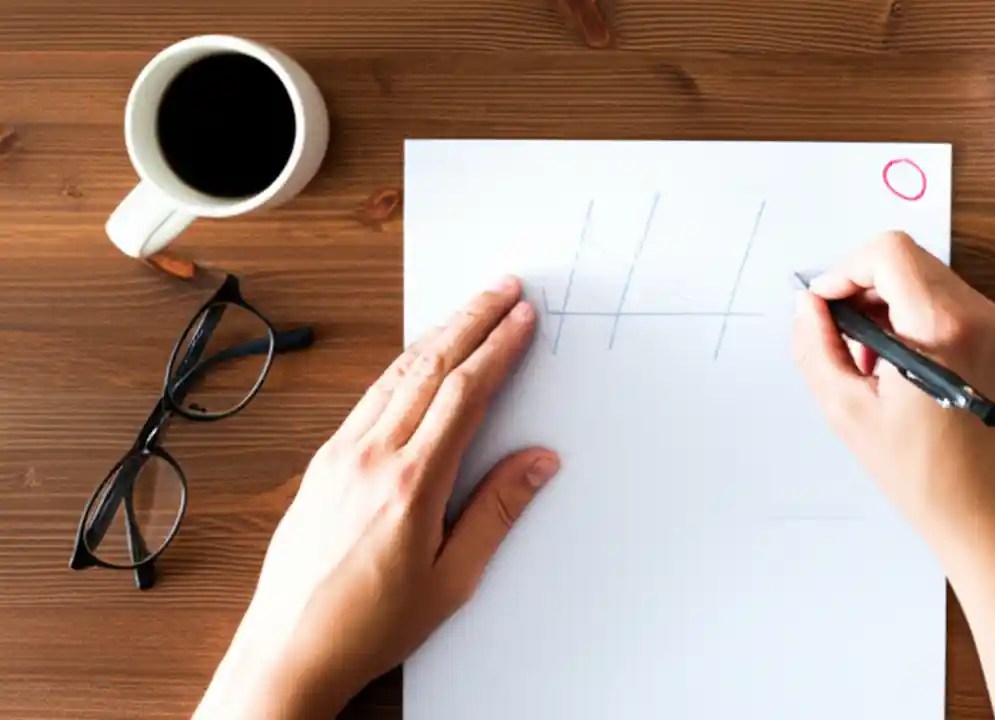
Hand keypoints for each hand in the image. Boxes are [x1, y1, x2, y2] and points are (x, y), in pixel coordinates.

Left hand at [196, 277, 558, 718]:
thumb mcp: (452, 578)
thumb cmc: (370, 624)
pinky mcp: (322, 463)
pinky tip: (417, 358)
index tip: (522, 319)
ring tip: (469, 309)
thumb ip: (496, 511)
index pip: (465, 393)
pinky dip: (402, 366)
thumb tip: (537, 463)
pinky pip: (368, 397)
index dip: (499, 349)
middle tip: (503, 289)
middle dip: (472, 320)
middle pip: (430, 367)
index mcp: (411, 484)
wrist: (290, 649)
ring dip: (437, 334)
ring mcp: (340, 455)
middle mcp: (370, 456)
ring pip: (396, 374)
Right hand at [792, 232, 994, 552]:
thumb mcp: (851, 414)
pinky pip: (956, 308)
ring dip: (892, 308)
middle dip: (866, 291)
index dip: (845, 271)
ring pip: (932, 282)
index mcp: (944, 328)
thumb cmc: (934, 482)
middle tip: (844, 341)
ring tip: (874, 366)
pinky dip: (920, 324)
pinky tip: (905, 374)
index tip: (825, 305)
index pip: (888, 253)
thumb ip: (817, 349)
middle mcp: (984, 318)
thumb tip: (807, 309)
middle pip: (910, 262)